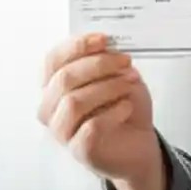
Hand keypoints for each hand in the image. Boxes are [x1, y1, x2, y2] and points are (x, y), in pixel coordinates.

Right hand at [38, 33, 167, 189]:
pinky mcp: (80, 150)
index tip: (103, 39)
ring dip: (107, 87)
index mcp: (55, 86)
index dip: (76, 46)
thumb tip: (104, 45)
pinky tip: (126, 107)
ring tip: (130, 83)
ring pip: (74, 102)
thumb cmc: (123, 108)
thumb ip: (108, 61)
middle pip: (64, 79)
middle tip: (125, 61)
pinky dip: (113, 112)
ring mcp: (62, 131)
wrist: (139, 143)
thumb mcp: (118, 76)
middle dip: (98, 65)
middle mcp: (51, 108)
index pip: (52, 61)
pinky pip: (91, 128)